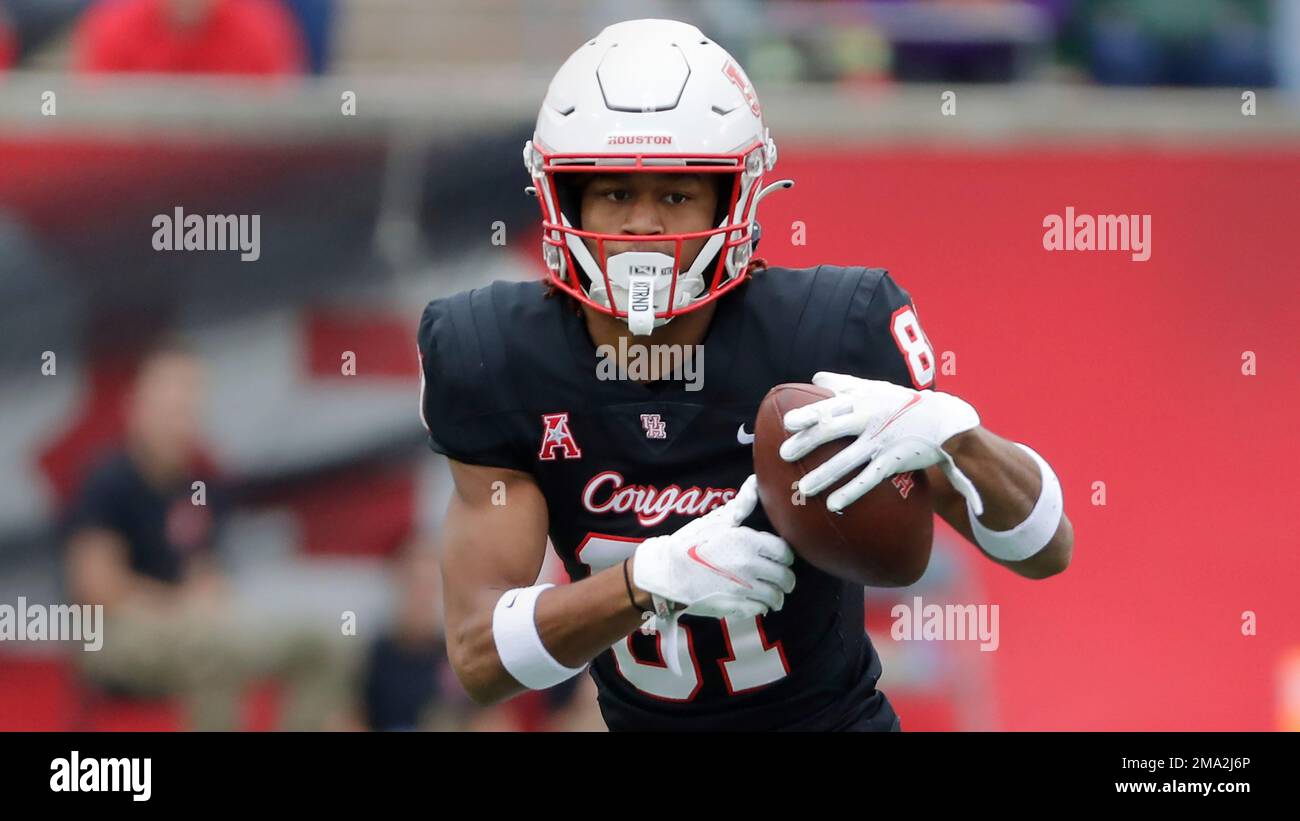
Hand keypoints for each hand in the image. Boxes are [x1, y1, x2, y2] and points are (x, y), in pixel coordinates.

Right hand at [632, 475, 795, 620]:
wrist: (666, 573)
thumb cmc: (689, 544)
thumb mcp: (716, 520)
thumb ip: (742, 503)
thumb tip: (756, 482)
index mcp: (748, 541)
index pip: (785, 552)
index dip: (786, 555)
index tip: (782, 558)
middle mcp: (750, 565)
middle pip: (785, 576)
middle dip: (785, 578)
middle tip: (782, 578)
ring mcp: (743, 589)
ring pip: (776, 596)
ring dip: (776, 595)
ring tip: (772, 593)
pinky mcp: (734, 607)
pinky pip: (761, 609)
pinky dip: (761, 606)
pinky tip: (756, 601)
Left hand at [780, 372, 983, 514]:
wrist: (944, 421)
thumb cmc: (903, 403)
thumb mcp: (875, 388)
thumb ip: (844, 384)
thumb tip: (815, 377)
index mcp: (862, 400)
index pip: (830, 405)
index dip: (809, 414)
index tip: (788, 423)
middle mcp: (869, 419)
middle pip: (833, 430)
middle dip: (808, 442)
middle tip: (784, 455)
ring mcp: (881, 441)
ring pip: (848, 459)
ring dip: (825, 474)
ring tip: (804, 488)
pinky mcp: (893, 461)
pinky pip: (868, 479)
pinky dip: (851, 491)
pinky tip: (833, 504)